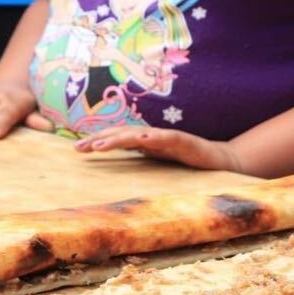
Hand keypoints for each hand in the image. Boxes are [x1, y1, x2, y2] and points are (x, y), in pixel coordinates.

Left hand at [74, 126, 241, 171]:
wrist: (215, 159)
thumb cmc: (185, 159)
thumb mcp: (156, 159)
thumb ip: (139, 155)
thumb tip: (117, 158)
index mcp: (144, 140)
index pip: (116, 138)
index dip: (97, 141)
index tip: (77, 149)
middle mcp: (152, 135)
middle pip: (121, 134)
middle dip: (99, 139)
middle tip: (79, 147)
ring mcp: (166, 137)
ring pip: (138, 135)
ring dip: (118, 139)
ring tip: (100, 145)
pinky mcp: (182, 141)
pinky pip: (166, 138)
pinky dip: (153, 138)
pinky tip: (141, 140)